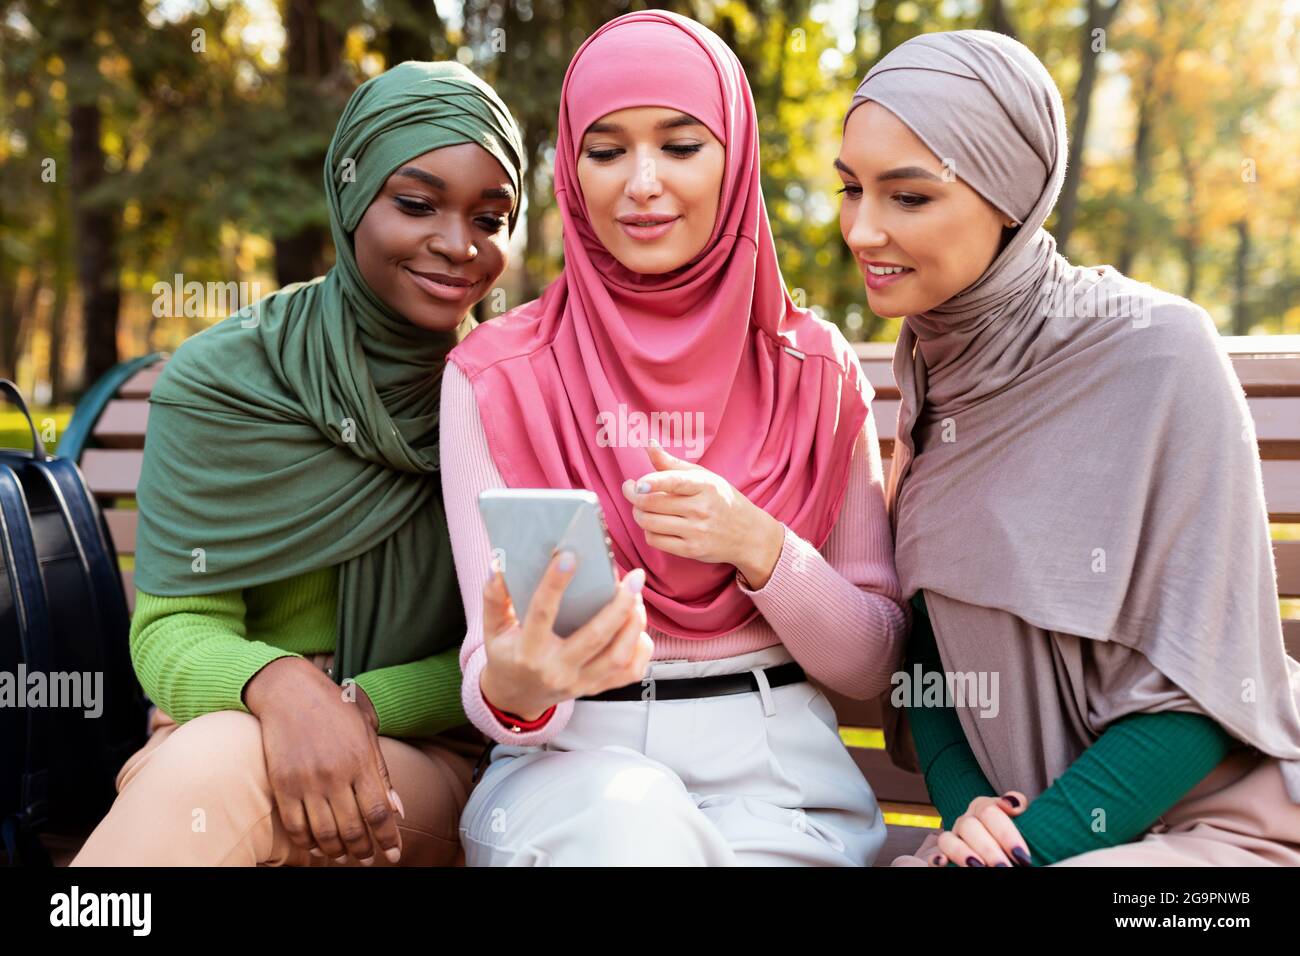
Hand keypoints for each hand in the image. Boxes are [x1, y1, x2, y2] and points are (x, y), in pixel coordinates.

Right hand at [243, 657, 403, 865]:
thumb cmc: (335, 710)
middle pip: (353, 829)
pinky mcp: (282, 784)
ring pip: (325, 833)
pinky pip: (295, 825)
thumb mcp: (368, 733)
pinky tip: (316, 846)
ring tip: (345, 856)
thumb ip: (382, 773)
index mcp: (361, 761)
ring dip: (337, 852)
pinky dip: (307, 842)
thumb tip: (398, 810)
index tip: (394, 855)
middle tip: (367, 858)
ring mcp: (306, 781)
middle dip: (364, 851)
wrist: (290, 691)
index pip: (379, 812)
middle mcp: (335, 774)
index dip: (389, 839)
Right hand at [478, 550, 653, 720]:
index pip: (542, 613)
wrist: (516, 698)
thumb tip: (498, 565)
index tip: (569, 555)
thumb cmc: (507, 655)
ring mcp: (579, 683)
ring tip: (637, 598)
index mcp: (528, 652)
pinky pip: (628, 673)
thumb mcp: (493, 629)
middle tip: (634, 578)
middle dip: (620, 606)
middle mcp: (556, 670)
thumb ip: (494, 598)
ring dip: (634, 625)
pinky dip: (641, 649)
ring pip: (618, 657)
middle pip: (595, 638)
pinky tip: (638, 627)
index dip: (554, 584)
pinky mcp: (595, 688)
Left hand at [621, 439, 783, 588]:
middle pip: (653, 503)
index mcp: (705, 485)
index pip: (675, 482)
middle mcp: (701, 509)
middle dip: (634, 496)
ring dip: (638, 513)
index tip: (636, 483)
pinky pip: (656, 541)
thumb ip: (672, 463)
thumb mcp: (704, 477)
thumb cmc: (722, 500)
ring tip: (641, 506)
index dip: (652, 483)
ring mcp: (697, 531)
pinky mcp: (691, 550)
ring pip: (650, 523)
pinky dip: (648, 532)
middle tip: (631, 489)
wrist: (749, 534)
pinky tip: (654, 525)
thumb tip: (649, 444)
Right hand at [933, 791, 1032, 866]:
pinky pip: (931, 856)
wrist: (994, 853)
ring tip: (980, 868)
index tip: (1023, 856)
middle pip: (969, 826)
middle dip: (988, 849)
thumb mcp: (1018, 819)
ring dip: (962, 854)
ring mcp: (951, 838)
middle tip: (1005, 867)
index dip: (1006, 834)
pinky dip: (935, 859)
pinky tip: (942, 863)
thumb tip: (1012, 804)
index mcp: (982, 808)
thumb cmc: (1010, 837)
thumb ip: (1018, 804)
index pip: (989, 812)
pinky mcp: (940, 856)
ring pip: (947, 840)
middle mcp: (965, 821)